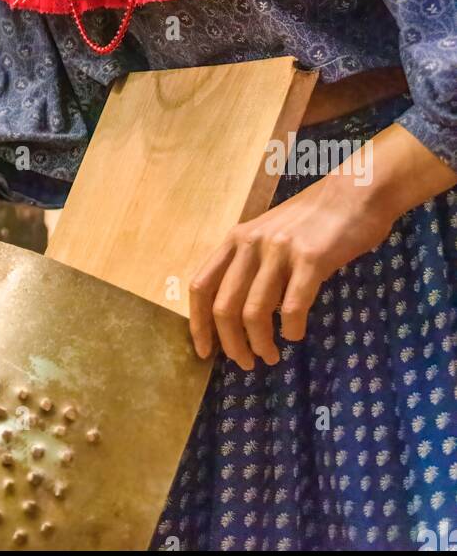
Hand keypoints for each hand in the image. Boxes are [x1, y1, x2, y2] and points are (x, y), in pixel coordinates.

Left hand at [188, 168, 395, 370]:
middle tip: (246, 363)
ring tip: (271, 356)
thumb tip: (236, 314)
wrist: (356, 191)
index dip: (198, 324)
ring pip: (254, 312)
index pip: (201, 286)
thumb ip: (250, 264)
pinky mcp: (310, 258)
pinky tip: (296, 334)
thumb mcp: (269, 234)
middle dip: (231, 344)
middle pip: (224, 307)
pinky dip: (291, 329)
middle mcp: (250, 243)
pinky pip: (292, 305)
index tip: (205, 352)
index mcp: (236, 239)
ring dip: (260, 344)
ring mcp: (279, 250)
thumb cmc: (313, 219)